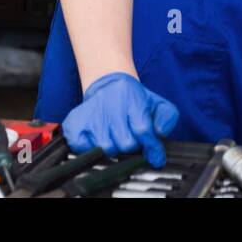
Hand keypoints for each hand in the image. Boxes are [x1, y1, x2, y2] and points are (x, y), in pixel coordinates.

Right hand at [62, 71, 179, 166]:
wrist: (107, 86)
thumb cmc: (133, 99)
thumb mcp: (156, 103)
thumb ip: (167, 117)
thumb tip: (160, 132)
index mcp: (131, 97)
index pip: (142, 130)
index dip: (151, 146)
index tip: (155, 156)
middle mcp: (109, 105)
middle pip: (125, 143)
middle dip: (133, 146)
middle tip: (131, 138)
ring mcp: (90, 115)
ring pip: (106, 149)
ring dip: (114, 148)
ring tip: (115, 137)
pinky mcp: (75, 125)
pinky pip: (85, 149)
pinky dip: (93, 149)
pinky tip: (99, 137)